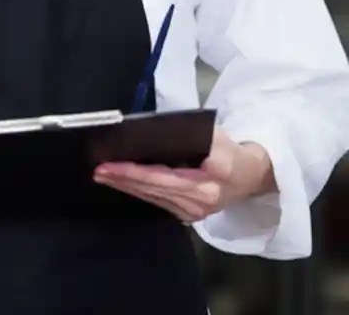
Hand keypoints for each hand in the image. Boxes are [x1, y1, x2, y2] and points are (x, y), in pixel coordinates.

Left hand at [93, 127, 277, 222]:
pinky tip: (123, 184)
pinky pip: (159, 203)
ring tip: (103, 176)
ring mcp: (196, 212)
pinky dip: (139, 192)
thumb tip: (156, 133)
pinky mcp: (190, 217)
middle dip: (123, 179)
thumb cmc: (232, 151)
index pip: (163, 176)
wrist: (252, 176)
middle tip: (97, 170)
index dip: (135, 172)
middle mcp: (202, 200)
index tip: (110, 165)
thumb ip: (191, 136)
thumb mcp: (217, 136)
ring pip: (153, 198)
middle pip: (154, 189)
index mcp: (210, 179)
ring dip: (126, 187)